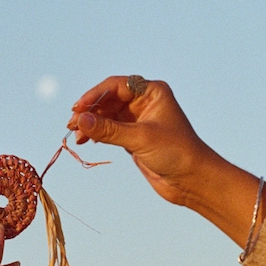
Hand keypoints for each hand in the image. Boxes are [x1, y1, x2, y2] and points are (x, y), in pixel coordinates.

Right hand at [68, 76, 265, 246]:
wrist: (193, 180)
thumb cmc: (176, 153)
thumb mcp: (140, 138)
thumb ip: (109, 129)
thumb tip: (79, 120)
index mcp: (152, 92)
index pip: (116, 86)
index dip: (95, 95)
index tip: (78, 108)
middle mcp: (144, 102)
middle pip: (108, 99)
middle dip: (89, 111)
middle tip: (72, 124)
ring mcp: (137, 120)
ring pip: (106, 115)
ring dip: (90, 123)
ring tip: (76, 135)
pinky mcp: (133, 137)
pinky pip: (109, 130)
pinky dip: (96, 133)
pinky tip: (86, 140)